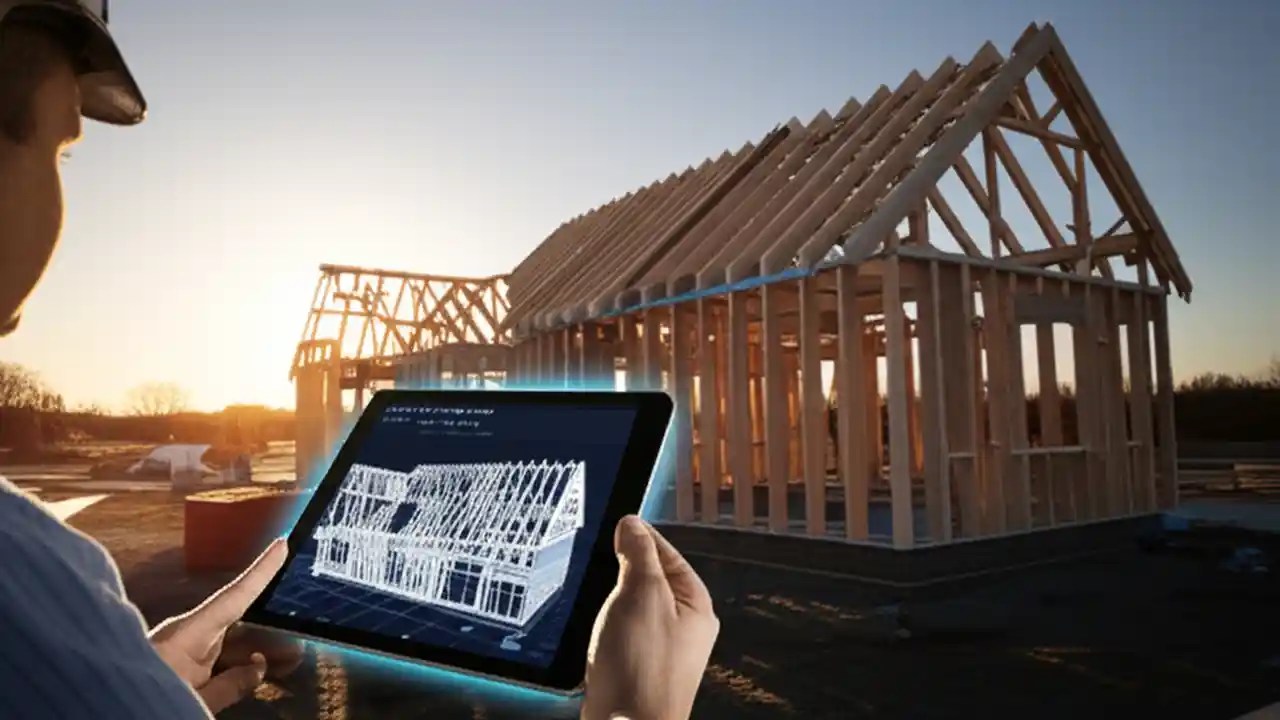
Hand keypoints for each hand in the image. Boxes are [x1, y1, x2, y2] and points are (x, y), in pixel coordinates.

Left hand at [148, 538, 303, 713]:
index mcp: (187, 634)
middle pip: (239, 624)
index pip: (234, 596)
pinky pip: (215, 658)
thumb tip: (258, 669)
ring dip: (258, 652)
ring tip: (290, 659)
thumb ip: (229, 685)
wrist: (106, 709)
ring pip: (230, 643)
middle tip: (302, 639)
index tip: (281, 544)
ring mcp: (181, 649)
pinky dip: (238, 665)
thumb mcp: (196, 700)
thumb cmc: (143, 699)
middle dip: (272, 632)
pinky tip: (257, 673)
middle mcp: (186, 635)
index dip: (261, 571)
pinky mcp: (177, 664)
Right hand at [580, 516, 718, 719]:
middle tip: (596, 555)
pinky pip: (621, 635)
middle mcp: (684, 628)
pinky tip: (591, 626)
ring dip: (611, 599)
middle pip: (650, 582)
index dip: (641, 536)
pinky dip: (606, 626)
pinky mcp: (637, 671)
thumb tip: (632, 524)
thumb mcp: (642, 593)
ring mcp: (661, 652)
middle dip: (622, 569)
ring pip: (633, 609)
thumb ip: (639, 555)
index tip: (617, 522)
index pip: (668, 555)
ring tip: (589, 591)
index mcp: (696, 605)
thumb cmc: (641, 666)